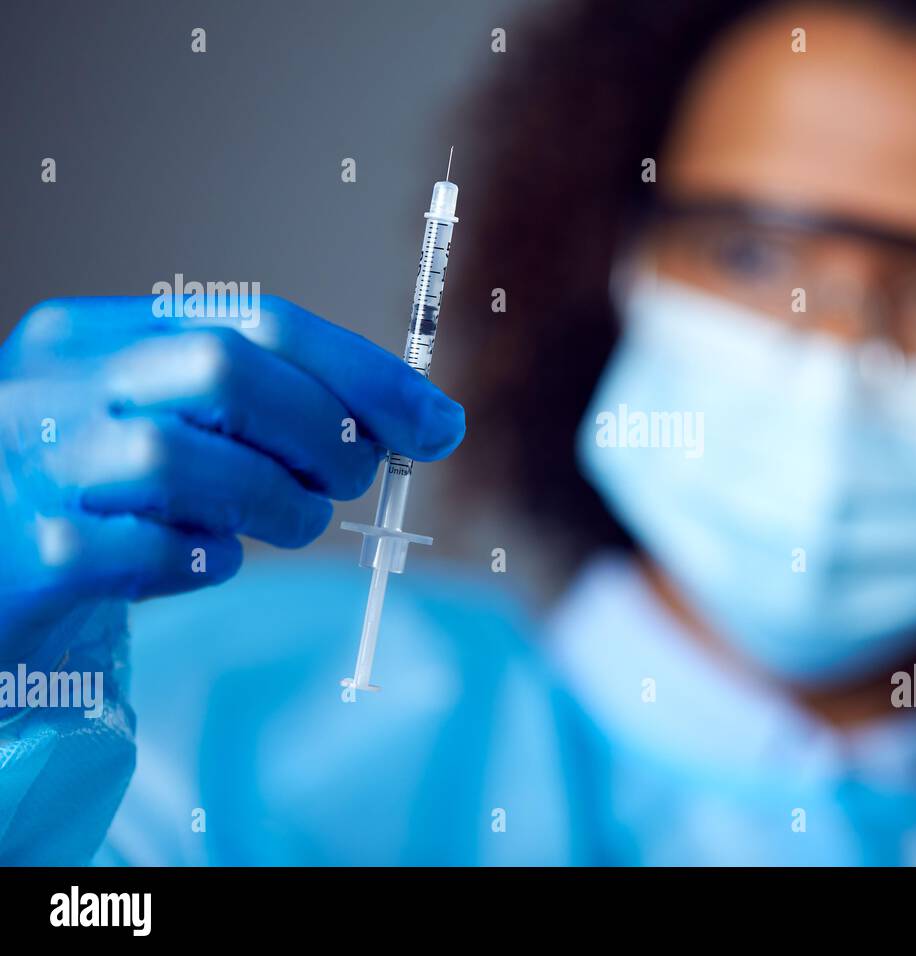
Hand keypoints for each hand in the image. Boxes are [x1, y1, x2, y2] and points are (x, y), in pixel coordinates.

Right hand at [0, 295, 463, 657]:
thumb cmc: (103, 498)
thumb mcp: (170, 422)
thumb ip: (273, 406)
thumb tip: (430, 420)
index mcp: (98, 332)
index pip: (258, 318)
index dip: (364, 372)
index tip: (438, 423)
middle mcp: (56, 383)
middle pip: (224, 369)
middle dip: (322, 430)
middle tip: (352, 480)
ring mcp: (31, 466)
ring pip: (182, 457)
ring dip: (275, 503)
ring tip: (289, 525)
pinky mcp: (29, 556)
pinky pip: (149, 553)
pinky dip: (206, 562)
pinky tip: (207, 560)